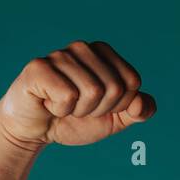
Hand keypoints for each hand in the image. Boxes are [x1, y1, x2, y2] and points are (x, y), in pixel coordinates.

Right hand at [0, 40, 154, 149]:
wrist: (37, 131)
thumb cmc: (75, 120)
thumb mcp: (114, 119)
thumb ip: (138, 111)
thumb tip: (142, 103)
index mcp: (103, 53)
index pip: (132, 82)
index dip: (119, 105)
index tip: (98, 106)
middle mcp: (82, 48)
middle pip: (114, 87)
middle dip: (99, 109)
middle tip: (77, 107)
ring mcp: (60, 55)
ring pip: (92, 92)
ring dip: (79, 111)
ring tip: (63, 105)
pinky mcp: (38, 67)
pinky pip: (68, 96)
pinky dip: (60, 110)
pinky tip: (48, 103)